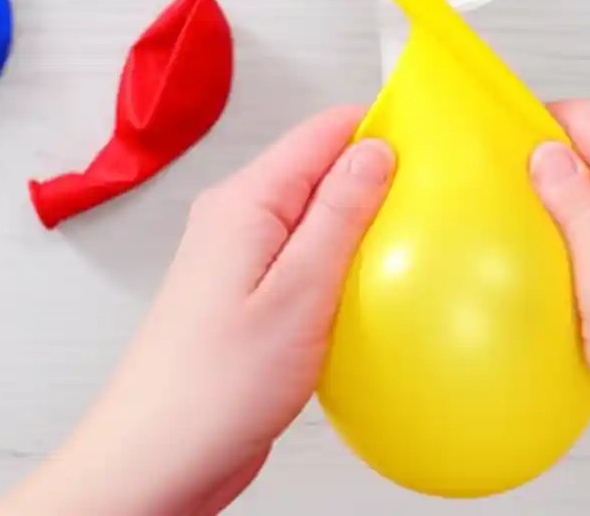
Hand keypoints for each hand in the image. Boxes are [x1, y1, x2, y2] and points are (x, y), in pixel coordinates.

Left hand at [0, 106, 394, 515]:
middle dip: (375, 182)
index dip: (379, 130)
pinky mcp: (248, 296)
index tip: (429, 151)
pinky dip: (339, 270)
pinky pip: (304, 261)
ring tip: (405, 255)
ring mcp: (239, 258)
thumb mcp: (298, 292)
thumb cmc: (215, 387)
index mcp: (245, 202)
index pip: (323, 131)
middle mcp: (236, 218)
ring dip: (359, 231)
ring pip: (315, 218)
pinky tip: (366, 299)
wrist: (160, 459)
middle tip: (426, 212)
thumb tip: (374, 150)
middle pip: (320, 169)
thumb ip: (339, 214)